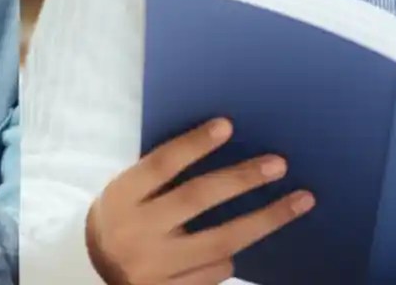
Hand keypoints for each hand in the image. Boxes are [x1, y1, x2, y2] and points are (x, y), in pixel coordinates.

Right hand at [86, 118, 313, 284]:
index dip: (194, 144)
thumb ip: (162, 175)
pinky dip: (229, 256)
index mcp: (121, 198)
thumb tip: (223, 141)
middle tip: (278, 164)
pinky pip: (215, 273)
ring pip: (220, 242)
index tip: (228, 125)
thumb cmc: (124, 219)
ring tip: (299, 201)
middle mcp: (135, 233)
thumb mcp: (127, 192)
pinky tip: (240, 245)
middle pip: (196, 199)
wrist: (96, 272)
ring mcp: (153, 268)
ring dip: (265, 219)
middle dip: (242, 179)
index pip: (161, 164)